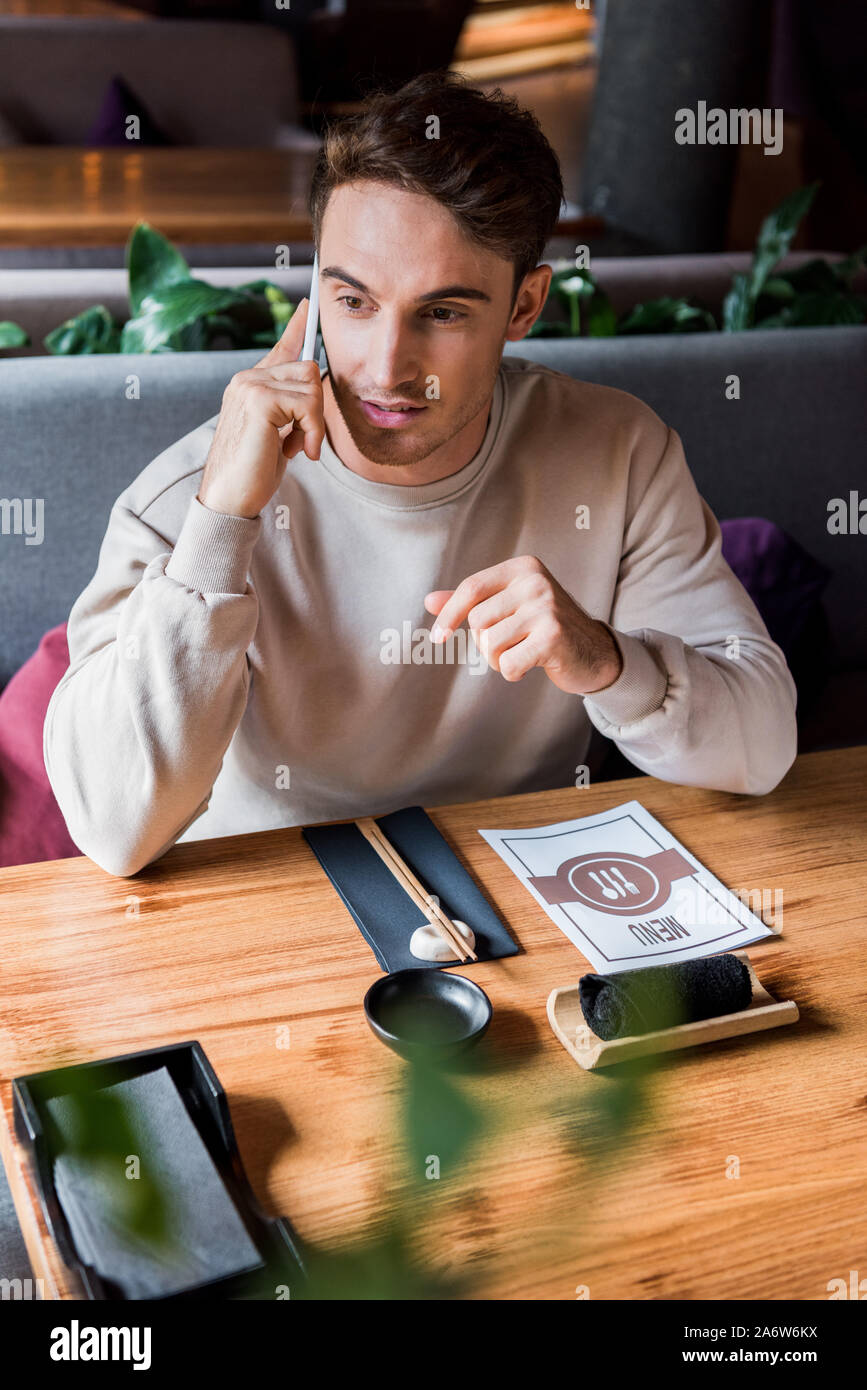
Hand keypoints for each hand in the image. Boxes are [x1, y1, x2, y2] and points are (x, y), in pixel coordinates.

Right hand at [198, 297, 324, 518]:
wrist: (229, 498)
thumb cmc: (252, 473)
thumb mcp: (277, 435)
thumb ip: (290, 411)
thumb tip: (314, 391)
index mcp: (251, 385)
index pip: (280, 349)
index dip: (296, 326)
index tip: (307, 304)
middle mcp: (247, 379)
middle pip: (309, 369)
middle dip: (317, 409)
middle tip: (304, 442)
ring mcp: (250, 385)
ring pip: (313, 385)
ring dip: (315, 423)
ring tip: (297, 449)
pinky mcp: (259, 399)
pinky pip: (308, 404)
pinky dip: (311, 431)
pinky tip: (298, 452)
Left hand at [424, 555, 622, 694]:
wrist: (595, 652)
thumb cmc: (545, 627)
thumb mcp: (510, 606)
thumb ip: (472, 601)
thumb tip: (429, 600)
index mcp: (524, 568)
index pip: (472, 588)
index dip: (449, 615)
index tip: (438, 639)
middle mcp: (536, 582)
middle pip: (477, 620)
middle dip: (485, 642)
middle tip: (511, 644)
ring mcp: (546, 608)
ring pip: (489, 644)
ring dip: (499, 659)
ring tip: (522, 652)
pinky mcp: (552, 636)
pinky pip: (507, 664)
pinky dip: (513, 672)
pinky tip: (533, 664)